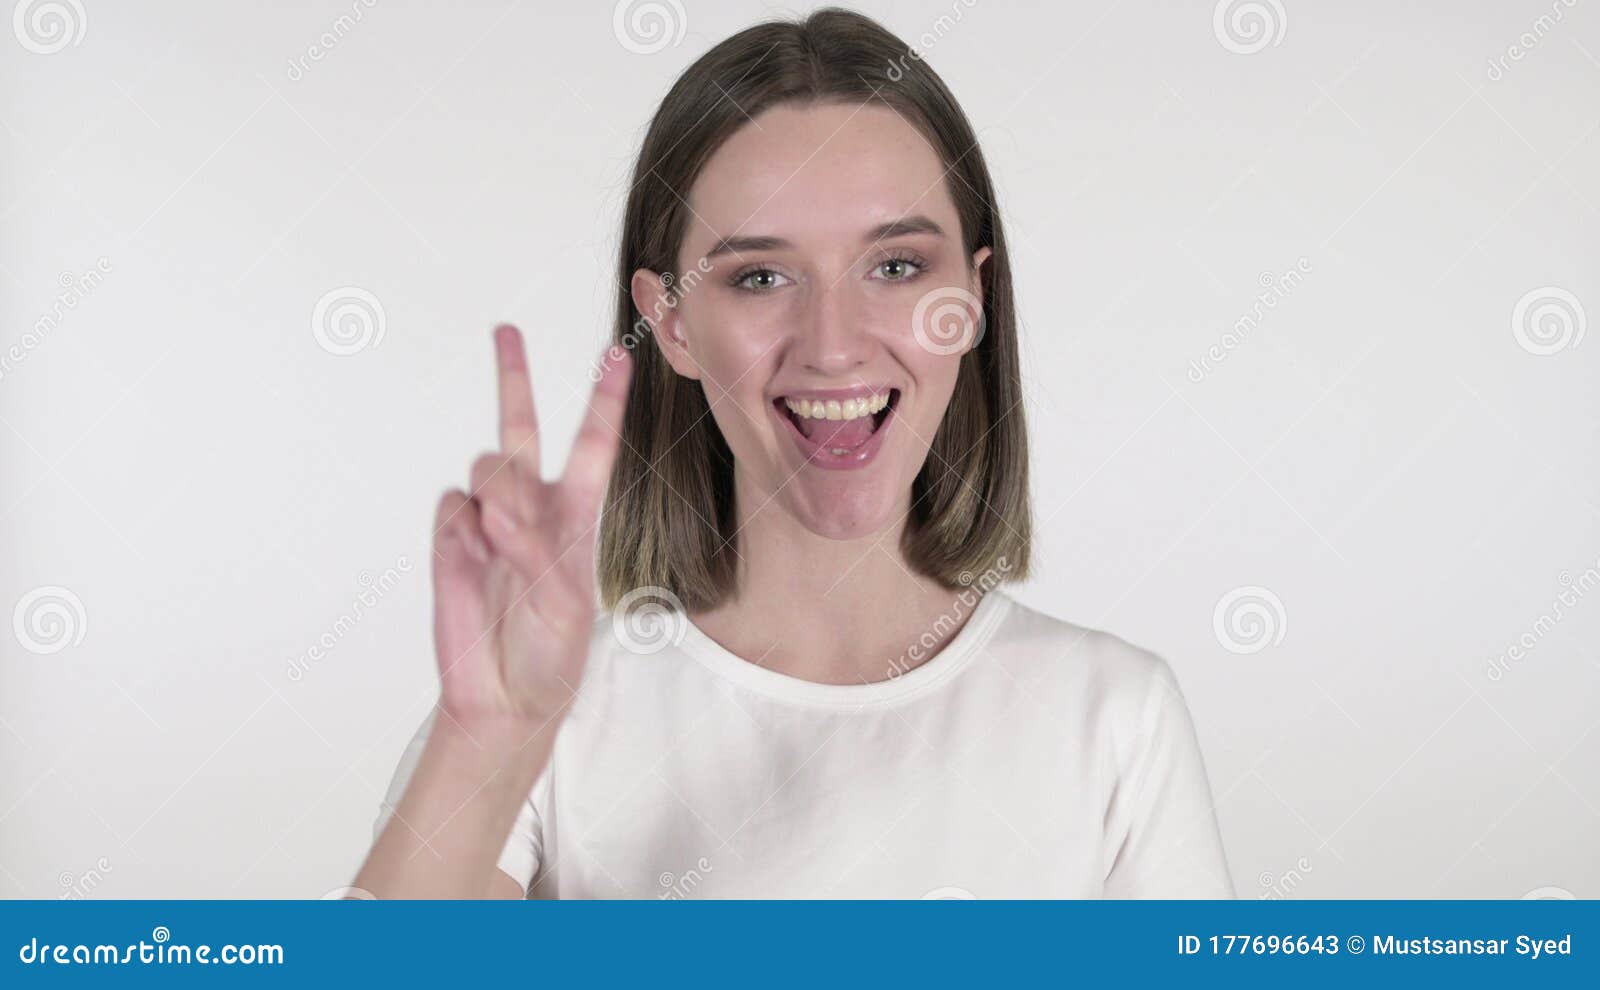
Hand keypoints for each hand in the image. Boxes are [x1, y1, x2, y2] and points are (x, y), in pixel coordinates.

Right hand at [429, 324, 631, 732]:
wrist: (503, 695)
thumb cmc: (551, 653)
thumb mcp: (566, 601)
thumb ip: (535, 547)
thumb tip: (494, 509)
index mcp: (576, 514)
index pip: (591, 444)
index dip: (603, 400)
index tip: (616, 355)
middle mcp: (532, 505)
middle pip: (519, 425)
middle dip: (512, 375)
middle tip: (505, 330)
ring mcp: (487, 517)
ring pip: (488, 466)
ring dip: (500, 493)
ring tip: (505, 541)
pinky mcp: (450, 536)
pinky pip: (453, 505)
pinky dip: (464, 529)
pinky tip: (474, 560)